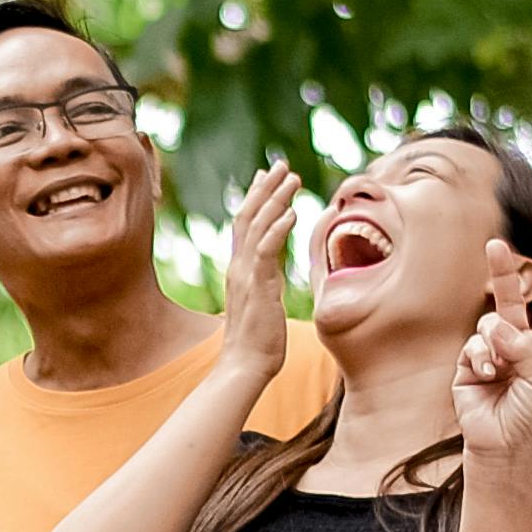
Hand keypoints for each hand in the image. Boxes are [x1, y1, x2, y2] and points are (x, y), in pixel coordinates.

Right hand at [221, 163, 300, 385]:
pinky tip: (291, 212)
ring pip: (256, 227)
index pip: (245, 225)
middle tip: (280, 165)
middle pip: (247, 217)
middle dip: (264, 189)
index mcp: (240, 270)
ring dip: (274, 200)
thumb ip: (265, 286)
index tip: (267, 177)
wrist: (245, 367)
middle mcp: (239, 267)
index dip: (256, 199)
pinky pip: (266, 251)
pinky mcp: (258, 287)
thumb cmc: (258, 344)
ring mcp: (246, 276)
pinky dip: (278, 229)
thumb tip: (271, 280)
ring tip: (292, 178)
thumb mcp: (263, 306)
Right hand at [454, 239, 531, 478]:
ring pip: (488, 324)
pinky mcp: (467, 369)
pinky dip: (480, 357)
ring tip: (498, 367)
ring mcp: (491, 357)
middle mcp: (517, 348)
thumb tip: (495, 327)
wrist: (505, 453)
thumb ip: (525, 348)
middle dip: (502, 273)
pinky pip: (472, 346)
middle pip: (510, 302)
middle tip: (494, 245)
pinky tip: (486, 375)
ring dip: (495, 340)